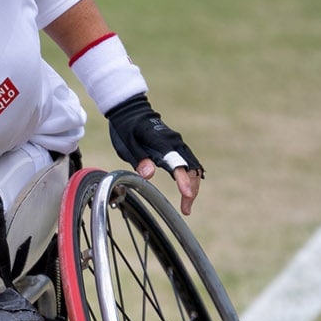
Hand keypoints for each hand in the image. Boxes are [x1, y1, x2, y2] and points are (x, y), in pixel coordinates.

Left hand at [106, 94, 203, 214]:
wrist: (132, 111)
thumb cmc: (127, 129)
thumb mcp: (127, 145)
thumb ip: (139, 159)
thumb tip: (149, 175)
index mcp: (162, 143)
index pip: (177, 164)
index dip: (183, 181)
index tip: (187, 195)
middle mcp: (175, 143)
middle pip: (191, 168)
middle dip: (191, 189)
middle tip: (186, 210)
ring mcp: (178, 144)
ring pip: (193, 167)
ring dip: (193, 186)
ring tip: (187, 206)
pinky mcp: (177, 147)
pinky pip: (189, 163)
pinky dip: (190, 177)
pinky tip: (188, 190)